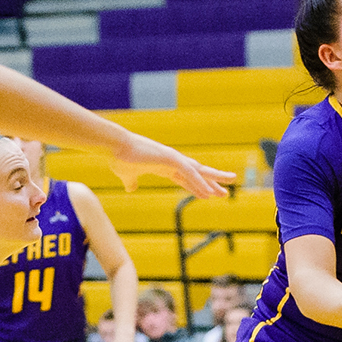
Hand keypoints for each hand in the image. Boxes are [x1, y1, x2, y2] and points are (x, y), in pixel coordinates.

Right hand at [109, 135, 232, 197]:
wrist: (113, 146)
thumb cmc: (119, 158)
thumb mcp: (127, 175)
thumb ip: (131, 182)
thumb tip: (130, 189)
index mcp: (165, 166)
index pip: (187, 178)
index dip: (198, 187)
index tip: (209, 195)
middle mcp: (173, 162)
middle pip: (198, 174)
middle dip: (212, 183)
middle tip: (227, 192)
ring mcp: (173, 159)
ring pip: (199, 172)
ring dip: (213, 182)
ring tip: (227, 192)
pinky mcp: (170, 159)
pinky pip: (189, 174)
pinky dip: (199, 183)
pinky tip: (209, 194)